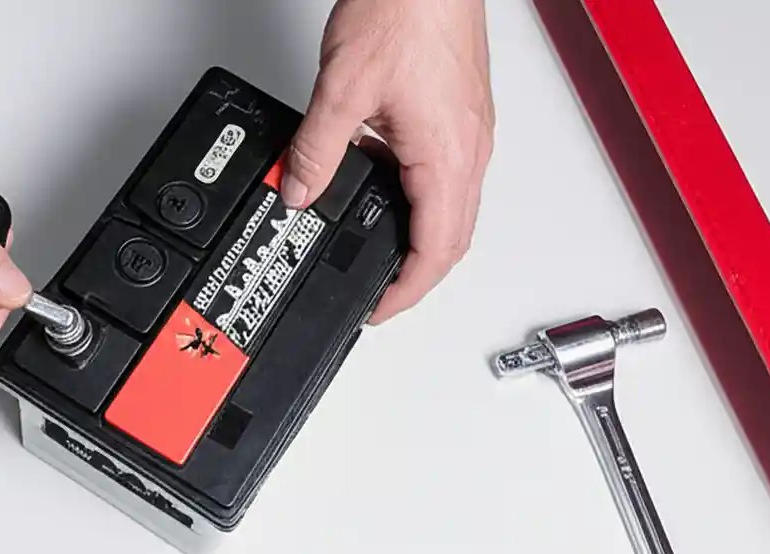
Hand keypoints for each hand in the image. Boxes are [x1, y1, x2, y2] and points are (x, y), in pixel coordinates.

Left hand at [284, 0, 494, 322]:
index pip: (434, 251)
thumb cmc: (405, 11)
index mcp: (447, 158)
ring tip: (377, 246)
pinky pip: (447, 174)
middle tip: (379, 292)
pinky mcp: (462, 114)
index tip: (378, 308)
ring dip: (418, 235)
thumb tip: (298, 192)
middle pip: (451, 240)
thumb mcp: (341, 93)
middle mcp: (469, 151)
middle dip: (415, 275)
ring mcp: (471, 133)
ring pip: (452, 208)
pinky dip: (418, 195)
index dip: (406, 292)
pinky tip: (382, 181)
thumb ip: (315, 153)